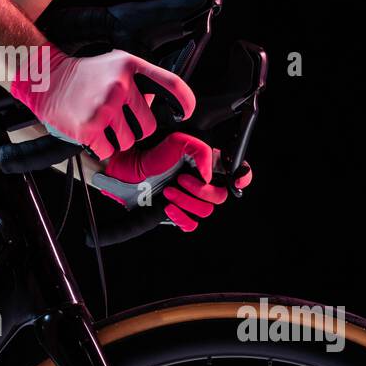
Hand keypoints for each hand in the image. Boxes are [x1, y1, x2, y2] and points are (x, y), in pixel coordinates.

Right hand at [10, 45, 195, 159]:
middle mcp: (120, 85)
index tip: (186, 113)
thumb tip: (160, 104)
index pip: (171, 84)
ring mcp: (104, 106)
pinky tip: (91, 132)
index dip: (185, 102)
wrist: (48, 79)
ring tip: (102, 124)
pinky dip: (101, 147)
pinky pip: (108, 150)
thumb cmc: (85, 75)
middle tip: (119, 122)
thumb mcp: (116, 64)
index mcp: (130, 66)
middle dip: (136, 130)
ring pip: (127, 142)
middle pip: (148, 126)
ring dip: (116, 140)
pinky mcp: (89, 126)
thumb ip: (139, 80)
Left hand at [102, 134, 252, 231]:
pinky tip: (167, 206)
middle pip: (221, 196)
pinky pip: (191, 224)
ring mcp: (190, 199)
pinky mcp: (177, 214)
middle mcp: (201, 182)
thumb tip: (210, 175)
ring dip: (186, 201)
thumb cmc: (147, 152)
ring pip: (206, 211)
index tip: (234, 180)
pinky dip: (181, 216)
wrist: (123, 172)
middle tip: (180, 180)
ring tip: (168, 191)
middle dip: (201, 190)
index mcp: (206, 163)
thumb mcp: (176, 141)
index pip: (236, 171)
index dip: (242, 177)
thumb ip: (202, 152)